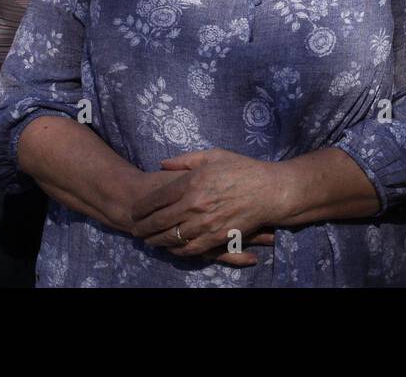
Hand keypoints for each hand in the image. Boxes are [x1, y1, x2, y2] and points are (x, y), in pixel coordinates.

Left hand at [129, 149, 284, 261]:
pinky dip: (177, 250)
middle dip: (143, 227)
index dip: (142, 207)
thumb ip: (185, 159)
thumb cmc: (243, 169)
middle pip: (159, 221)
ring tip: (148, 240)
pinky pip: (191, 249)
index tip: (134, 211)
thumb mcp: (214, 155)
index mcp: (192, 182)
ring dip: (156, 241)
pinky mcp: (217, 238)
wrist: (271, 191)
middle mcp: (195, 204)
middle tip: (135, 229)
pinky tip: (171, 248)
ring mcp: (206, 223)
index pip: (157, 199)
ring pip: (172, 237)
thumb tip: (162, 164)